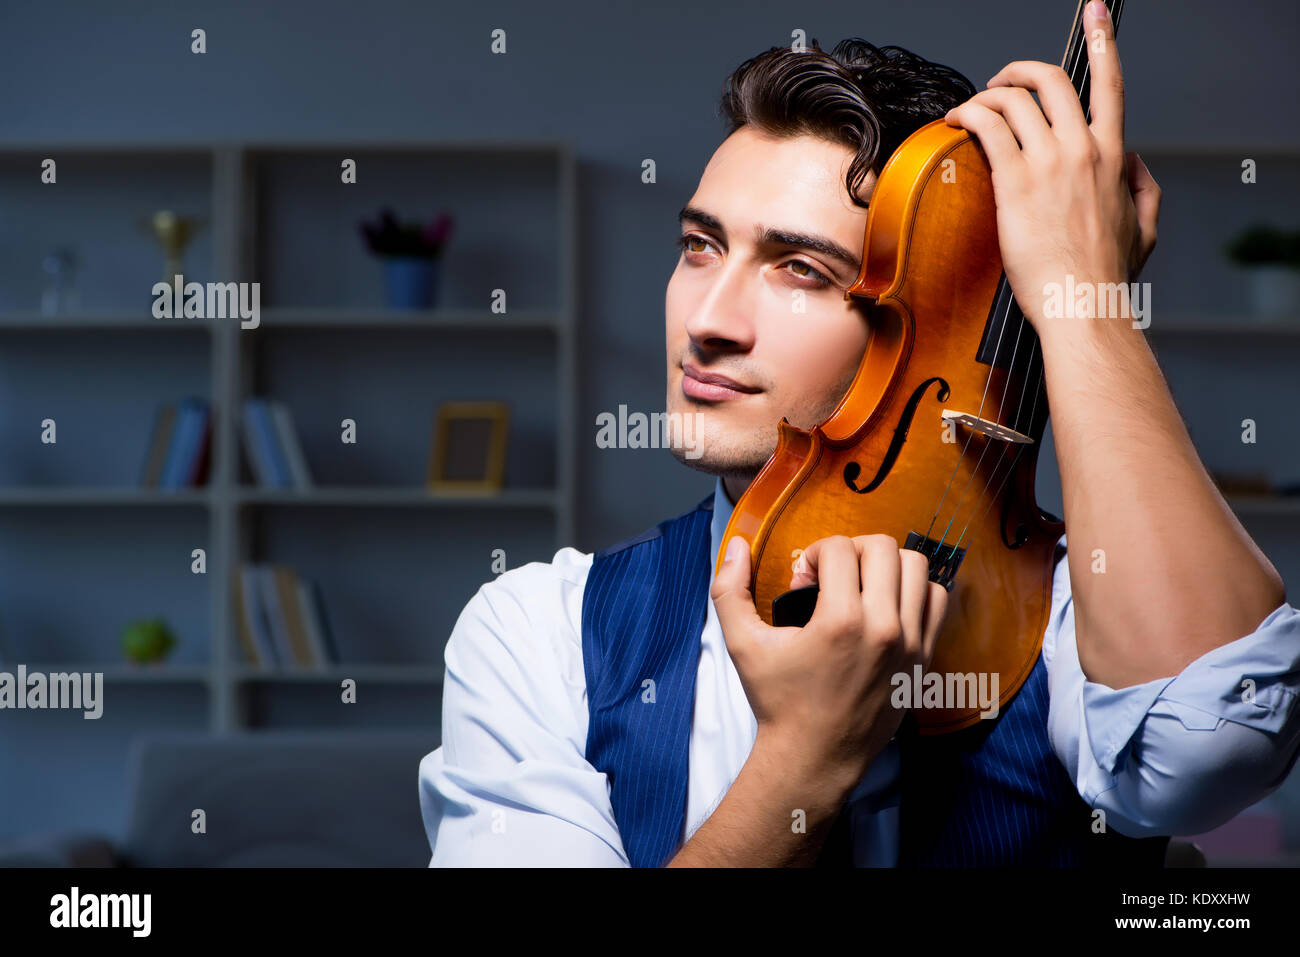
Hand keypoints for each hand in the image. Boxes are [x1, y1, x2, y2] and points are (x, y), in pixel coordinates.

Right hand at [711, 534, 947, 791]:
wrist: (814, 757)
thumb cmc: (779, 702)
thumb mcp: (741, 645)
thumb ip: (728, 590)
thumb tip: (737, 545)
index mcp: (840, 621)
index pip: (839, 548)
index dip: (813, 555)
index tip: (802, 584)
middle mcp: (884, 628)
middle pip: (883, 547)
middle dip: (851, 550)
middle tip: (832, 576)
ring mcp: (911, 644)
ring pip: (917, 567)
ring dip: (886, 566)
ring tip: (861, 586)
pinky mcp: (924, 659)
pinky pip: (937, 601)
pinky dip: (915, 591)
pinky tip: (887, 606)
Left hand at [942, 0, 1160, 325]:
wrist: (1082, 304)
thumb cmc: (1104, 277)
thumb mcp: (1144, 229)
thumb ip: (1143, 190)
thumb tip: (1136, 166)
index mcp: (1114, 156)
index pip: (1110, 85)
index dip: (1104, 42)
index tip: (1096, 15)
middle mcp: (1083, 149)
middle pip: (1052, 80)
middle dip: (1021, 70)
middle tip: (1001, 82)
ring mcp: (1049, 163)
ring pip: (1014, 98)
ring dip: (986, 94)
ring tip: (970, 109)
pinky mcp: (1016, 182)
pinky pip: (988, 126)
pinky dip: (969, 114)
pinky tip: (957, 122)